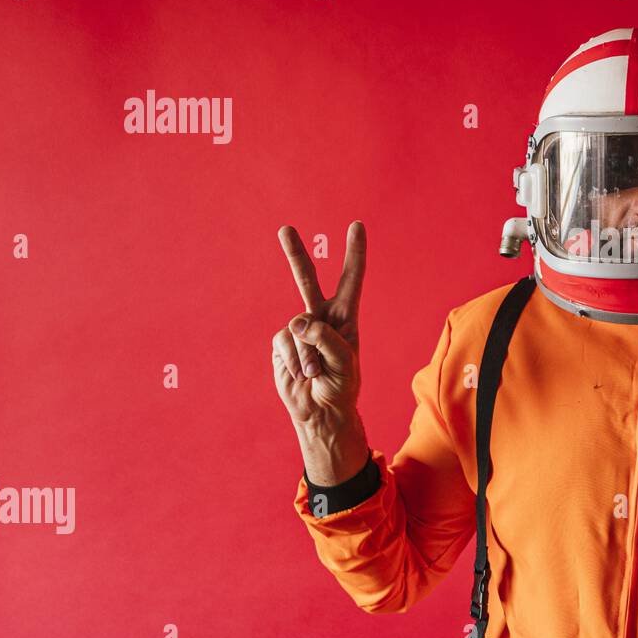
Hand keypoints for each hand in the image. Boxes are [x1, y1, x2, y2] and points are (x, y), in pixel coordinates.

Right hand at [272, 221, 368, 485]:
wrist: (320, 412)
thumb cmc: (341, 387)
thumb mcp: (343, 363)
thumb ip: (325, 338)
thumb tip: (297, 323)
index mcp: (345, 317)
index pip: (351, 280)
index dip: (354, 253)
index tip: (356, 226)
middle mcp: (321, 318)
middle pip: (307, 280)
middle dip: (295, 254)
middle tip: (285, 229)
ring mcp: (298, 331)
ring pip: (296, 328)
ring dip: (307, 355)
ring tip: (316, 374)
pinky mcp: (281, 344)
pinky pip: (284, 344)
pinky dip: (294, 361)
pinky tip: (302, 374)